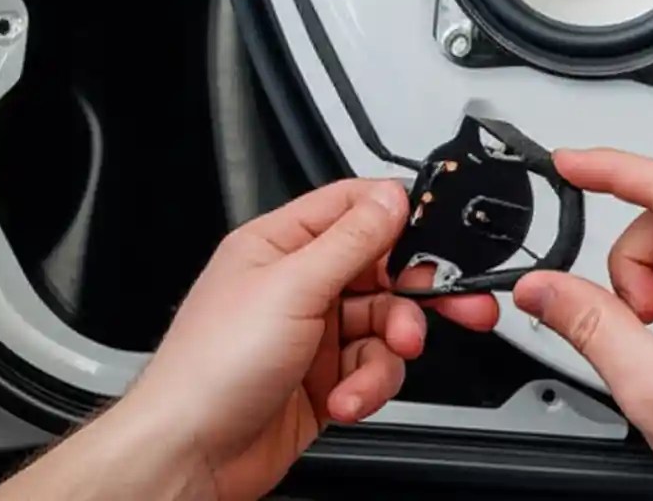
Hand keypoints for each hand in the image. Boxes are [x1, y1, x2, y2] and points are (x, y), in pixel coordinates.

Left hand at [0, 179, 497, 500]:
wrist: (191, 455)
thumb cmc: (210, 368)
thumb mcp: (293, 288)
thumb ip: (351, 240)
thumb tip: (391, 196)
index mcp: (281, 245)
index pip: (354, 208)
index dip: (400, 219)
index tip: (440, 237)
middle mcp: (299, 284)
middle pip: (383, 271)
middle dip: (420, 293)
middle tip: (461, 305)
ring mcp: (314, 333)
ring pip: (386, 326)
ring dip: (389, 353)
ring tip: (375, 369)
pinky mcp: (326, 379)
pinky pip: (374, 370)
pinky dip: (369, 386)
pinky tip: (347, 399)